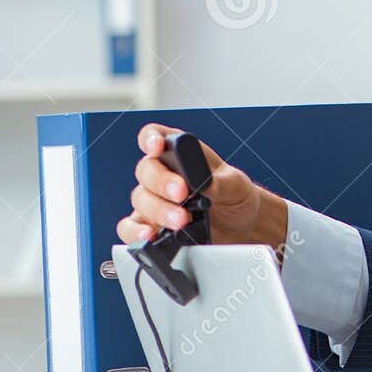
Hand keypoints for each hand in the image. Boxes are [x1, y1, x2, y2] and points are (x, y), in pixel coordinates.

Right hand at [115, 124, 287, 248]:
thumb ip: (222, 183)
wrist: (241, 226)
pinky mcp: (151, 224)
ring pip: (140, 199)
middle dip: (162, 182)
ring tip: (182, 221)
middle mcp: (162, 173)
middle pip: (146, 171)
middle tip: (182, 194)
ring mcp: (154, 199)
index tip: (157, 147)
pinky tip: (151, 235)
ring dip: (158, 210)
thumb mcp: (237, 185)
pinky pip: (130, 227)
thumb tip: (206, 186)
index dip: (150, 138)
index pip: (155, 136)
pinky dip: (136, 231)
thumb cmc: (236, 196)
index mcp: (181, 153)